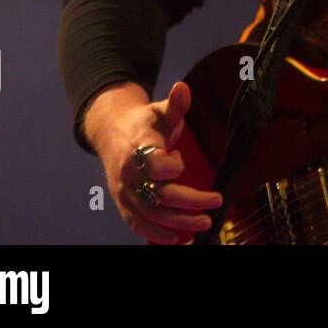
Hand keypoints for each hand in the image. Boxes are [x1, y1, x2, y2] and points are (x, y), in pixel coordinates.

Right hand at [86, 80, 221, 243]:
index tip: (181, 161)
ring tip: (204, 223)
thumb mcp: (161, 110)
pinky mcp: (125, 203)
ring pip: (150, 213)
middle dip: (188, 201)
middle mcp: (129, 173)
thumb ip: (177, 103)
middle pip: (158, 193)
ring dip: (178, 223)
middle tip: (214, 203)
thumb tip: (182, 88)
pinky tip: (177, 239)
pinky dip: (155, 234)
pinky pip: (138, 224)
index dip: (167, 166)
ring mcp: (125, 191)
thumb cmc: (144, 122)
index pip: (152, 163)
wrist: (112, 132)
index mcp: (137, 147)